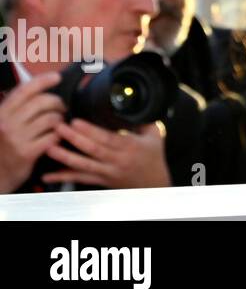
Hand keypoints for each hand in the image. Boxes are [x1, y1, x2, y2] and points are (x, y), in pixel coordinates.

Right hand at [0, 72, 65, 193]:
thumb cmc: (5, 144)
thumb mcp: (5, 122)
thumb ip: (19, 106)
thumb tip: (41, 84)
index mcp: (2, 112)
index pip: (24, 90)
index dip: (42, 81)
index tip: (56, 77)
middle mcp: (7, 124)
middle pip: (42, 102)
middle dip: (57, 103)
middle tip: (61, 108)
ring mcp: (16, 139)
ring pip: (51, 119)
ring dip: (60, 119)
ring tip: (58, 123)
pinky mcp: (27, 153)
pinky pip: (53, 136)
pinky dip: (59, 135)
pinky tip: (55, 137)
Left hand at [41, 118, 170, 188]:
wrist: (154, 183)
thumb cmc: (153, 157)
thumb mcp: (154, 135)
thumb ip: (142, 120)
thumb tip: (131, 104)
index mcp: (131, 146)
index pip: (107, 138)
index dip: (90, 130)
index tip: (76, 121)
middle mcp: (117, 160)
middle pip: (92, 149)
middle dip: (73, 138)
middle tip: (58, 127)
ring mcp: (108, 172)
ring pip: (83, 165)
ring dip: (65, 156)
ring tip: (50, 147)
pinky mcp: (101, 180)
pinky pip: (80, 179)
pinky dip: (63, 177)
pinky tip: (49, 175)